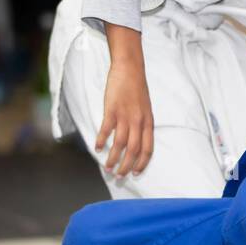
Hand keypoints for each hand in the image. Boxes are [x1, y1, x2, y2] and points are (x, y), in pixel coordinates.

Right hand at [96, 58, 153, 177]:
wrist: (130, 69)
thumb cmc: (137, 89)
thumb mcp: (146, 108)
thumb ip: (143, 124)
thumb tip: (138, 141)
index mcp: (148, 122)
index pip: (148, 149)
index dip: (142, 163)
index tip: (135, 173)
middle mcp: (138, 121)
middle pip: (134, 150)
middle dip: (126, 166)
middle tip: (119, 175)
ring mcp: (125, 116)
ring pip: (120, 144)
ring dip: (113, 158)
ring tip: (108, 167)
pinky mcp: (112, 109)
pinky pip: (106, 129)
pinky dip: (101, 140)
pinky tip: (97, 148)